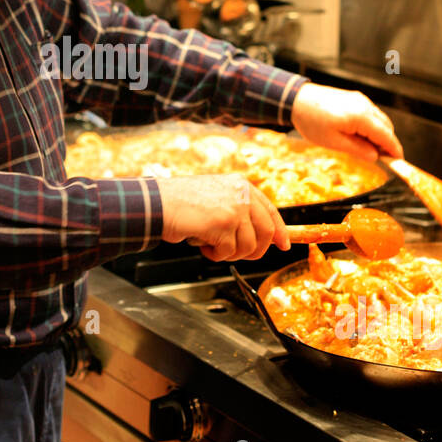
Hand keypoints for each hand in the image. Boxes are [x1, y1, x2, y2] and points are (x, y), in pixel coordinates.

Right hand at [158, 174, 289, 261]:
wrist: (158, 203)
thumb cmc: (181, 203)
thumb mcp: (216, 198)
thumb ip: (238, 211)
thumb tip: (261, 237)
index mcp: (241, 185)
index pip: (270, 211)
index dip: (280, 231)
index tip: (284, 245)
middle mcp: (241, 194)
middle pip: (266, 232)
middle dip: (255, 251)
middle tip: (239, 255)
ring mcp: (234, 208)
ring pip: (248, 246)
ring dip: (229, 253)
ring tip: (211, 245)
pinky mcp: (224, 224)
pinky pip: (229, 251)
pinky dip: (215, 254)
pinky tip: (202, 243)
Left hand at [290, 83, 402, 161]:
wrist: (297, 100)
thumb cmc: (312, 121)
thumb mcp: (334, 142)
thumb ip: (357, 149)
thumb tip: (375, 157)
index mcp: (361, 117)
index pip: (386, 135)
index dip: (394, 150)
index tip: (399, 161)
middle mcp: (365, 105)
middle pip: (387, 127)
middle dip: (387, 143)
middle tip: (380, 159)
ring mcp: (361, 100)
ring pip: (380, 120)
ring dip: (379, 134)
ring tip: (367, 149)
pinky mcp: (356, 98)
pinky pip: (371, 114)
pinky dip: (372, 126)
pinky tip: (361, 136)